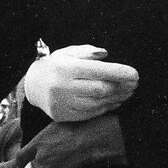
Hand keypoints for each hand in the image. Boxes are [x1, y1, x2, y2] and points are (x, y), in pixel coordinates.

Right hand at [23, 45, 139, 121]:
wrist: (32, 85)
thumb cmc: (56, 65)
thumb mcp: (68, 52)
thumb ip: (88, 52)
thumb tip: (106, 55)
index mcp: (66, 68)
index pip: (97, 71)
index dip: (119, 73)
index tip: (135, 74)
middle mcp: (63, 87)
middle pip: (99, 89)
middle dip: (120, 87)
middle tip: (134, 84)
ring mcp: (62, 103)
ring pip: (96, 104)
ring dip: (116, 99)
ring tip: (128, 93)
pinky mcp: (63, 116)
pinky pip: (89, 114)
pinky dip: (105, 108)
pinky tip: (115, 101)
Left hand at [24, 113, 127, 167]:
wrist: (91, 139)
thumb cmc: (74, 129)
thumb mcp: (52, 126)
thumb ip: (42, 137)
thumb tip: (37, 146)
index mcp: (38, 144)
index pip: (21, 156)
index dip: (16, 165)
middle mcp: (42, 159)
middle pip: (39, 165)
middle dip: (46, 161)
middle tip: (61, 151)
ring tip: (72, 156)